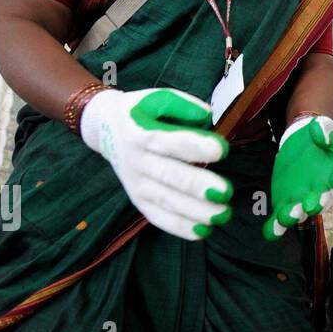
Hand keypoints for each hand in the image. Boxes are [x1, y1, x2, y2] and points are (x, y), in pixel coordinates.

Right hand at [80, 87, 231, 241]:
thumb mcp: (155, 99)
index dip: (195, 146)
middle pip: (168, 175)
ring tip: (222, 215)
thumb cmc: (142, 113)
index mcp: (140, 132)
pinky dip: (180, 227)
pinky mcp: (139, 201)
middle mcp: (136, 161)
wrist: (107, 130)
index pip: (168, 141)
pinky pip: (159, 218)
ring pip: (166, 200)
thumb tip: (206, 116)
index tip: (222, 150)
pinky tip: (203, 232)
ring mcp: (136, 184)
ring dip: (195, 211)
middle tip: (225, 192)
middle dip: (197, 185)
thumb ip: (180, 105)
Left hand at [263, 115, 332, 240]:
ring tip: (286, 216)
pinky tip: (270, 232)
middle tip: (310, 205)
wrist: (303, 145)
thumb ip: (322, 129)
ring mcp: (302, 200)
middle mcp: (323, 192)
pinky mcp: (284, 202)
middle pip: (322, 201)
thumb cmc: (317, 138)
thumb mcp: (321, 128)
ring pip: (300, 212)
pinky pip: (280, 219)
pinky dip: (275, 227)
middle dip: (316, 204)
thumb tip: (317, 132)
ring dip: (294, 216)